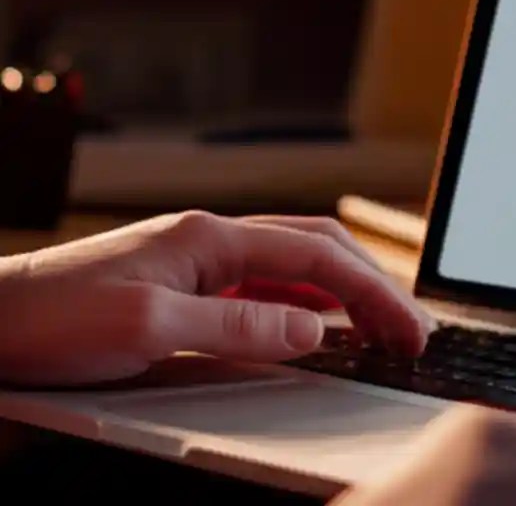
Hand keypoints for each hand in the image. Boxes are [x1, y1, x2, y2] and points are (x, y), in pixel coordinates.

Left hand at [0, 211, 432, 385]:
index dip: (372, 293)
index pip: (316, 257)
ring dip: (346, 293)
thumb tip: (314, 331)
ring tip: (382, 329)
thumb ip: (237, 325)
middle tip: (410, 329)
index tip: (408, 329)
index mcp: (209, 237)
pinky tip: (321, 329)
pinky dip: (308, 305)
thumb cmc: (51, 317)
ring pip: (297, 265)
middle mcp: (211, 239)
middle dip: (374, 285)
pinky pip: (266, 288)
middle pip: (318, 248)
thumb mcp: (147, 328)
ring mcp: (200, 259)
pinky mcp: (187, 284)